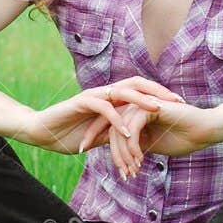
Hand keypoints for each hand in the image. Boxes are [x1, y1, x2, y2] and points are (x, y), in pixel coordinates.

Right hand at [25, 76, 183, 156]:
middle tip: (177, 101)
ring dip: (141, 100)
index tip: (180, 104)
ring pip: (122, 92)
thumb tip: (137, 137)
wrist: (42, 132)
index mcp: (111, 98)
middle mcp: (104, 93)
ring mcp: (92, 96)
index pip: (140, 90)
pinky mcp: (80, 104)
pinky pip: (103, 108)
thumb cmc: (70, 134)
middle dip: (158, 91)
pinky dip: (116, 119)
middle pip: (136, 84)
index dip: (160, 95)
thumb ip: (117, 132)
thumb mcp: (101, 136)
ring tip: (158, 109)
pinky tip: (127, 131)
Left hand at [108, 97, 213, 177]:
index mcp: (133, 115)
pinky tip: (140, 158)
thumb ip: (133, 146)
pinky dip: (133, 145)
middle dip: (115, 156)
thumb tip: (116, 157)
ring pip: (120, 130)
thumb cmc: (181, 138)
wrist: (204, 130)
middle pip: (111, 130)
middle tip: (125, 175)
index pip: (109, 129)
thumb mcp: (150, 145)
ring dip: (125, 154)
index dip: (105, 147)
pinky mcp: (151, 106)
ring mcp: (142, 105)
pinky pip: (133, 127)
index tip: (115, 171)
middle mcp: (134, 107)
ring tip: (135, 170)